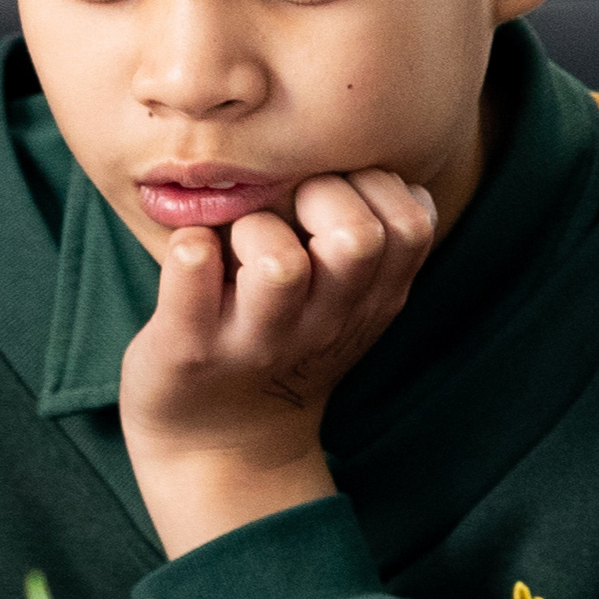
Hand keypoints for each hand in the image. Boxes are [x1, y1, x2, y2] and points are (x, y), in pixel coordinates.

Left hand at [119, 169, 436, 557]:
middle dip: (317, 196)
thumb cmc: (279, 339)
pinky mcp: (188, 347)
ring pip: (280, 264)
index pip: (410, 221)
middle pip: (356, 237)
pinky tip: (189, 251)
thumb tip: (371, 154)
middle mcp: (321, 322)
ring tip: (233, 240)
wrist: (218, 444)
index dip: (372, 185)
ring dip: (252, 229)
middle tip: (283, 208)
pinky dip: (189, 250)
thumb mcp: (343, 298)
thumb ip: (362, 231)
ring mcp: (254, 338)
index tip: (333, 193)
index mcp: (367, 301)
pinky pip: (191, 278)